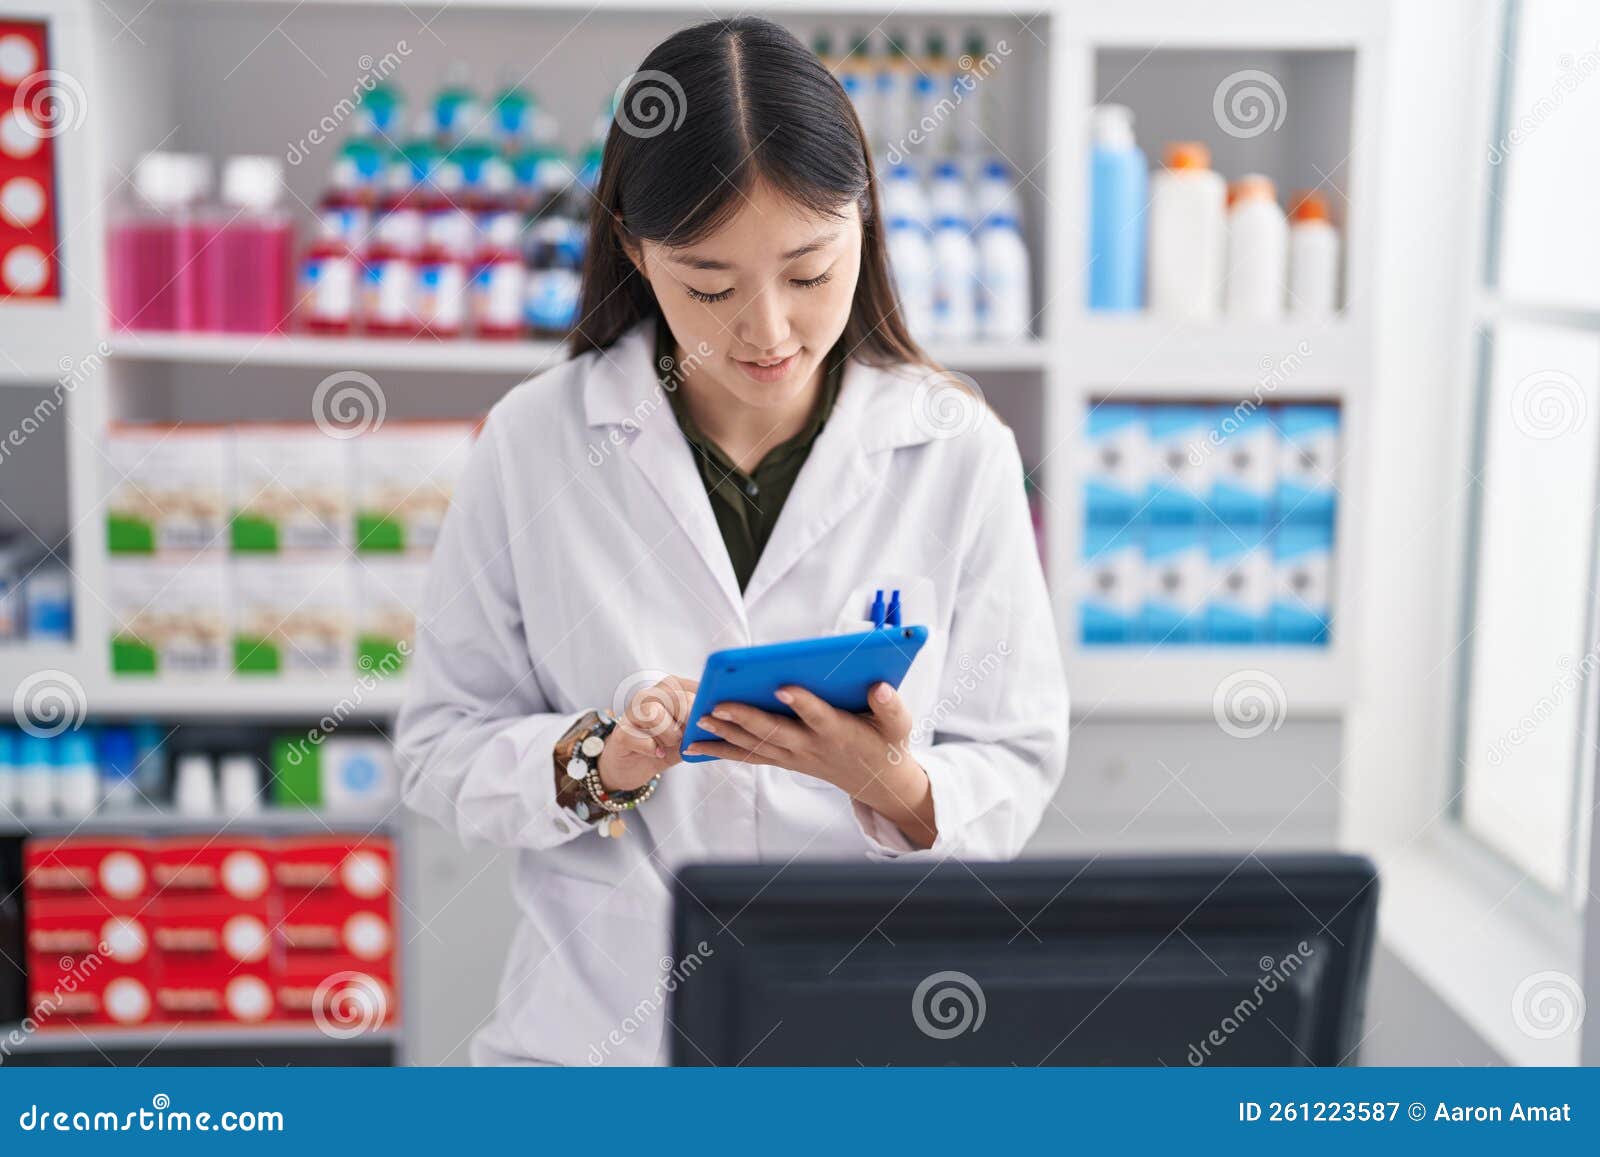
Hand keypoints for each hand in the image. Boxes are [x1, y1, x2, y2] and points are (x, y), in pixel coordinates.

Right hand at [596, 675, 698, 791]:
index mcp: (673, 688)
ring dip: (669, 736)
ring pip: (655, 714)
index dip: (707, 709)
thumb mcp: (690, 733)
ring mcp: (633, 711)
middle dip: (688, 723)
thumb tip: (726, 720)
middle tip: (685, 737)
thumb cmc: (666, 745)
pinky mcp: (621, 732)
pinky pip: (640, 738)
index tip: (709, 723)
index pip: (699, 688)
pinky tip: (656, 752)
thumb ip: (704, 723)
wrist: (633, 765)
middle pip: (680, 699)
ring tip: (668, 744)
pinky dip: (652, 749)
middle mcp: (652, 693)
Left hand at [684, 683, 936, 847]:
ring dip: (727, 735)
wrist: (878, 782)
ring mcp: (796, 756)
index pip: (818, 716)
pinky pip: (751, 756)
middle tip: (720, 705)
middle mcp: (813, 746)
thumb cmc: (886, 744)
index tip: (784, 686)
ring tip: (701, 720)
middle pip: (776, 732)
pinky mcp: (786, 760)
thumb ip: (891, 706)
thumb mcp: (899, 725)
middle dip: (747, 719)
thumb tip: (880, 686)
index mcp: (839, 732)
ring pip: (757, 746)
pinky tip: (697, 746)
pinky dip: (723, 752)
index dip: (802, 703)